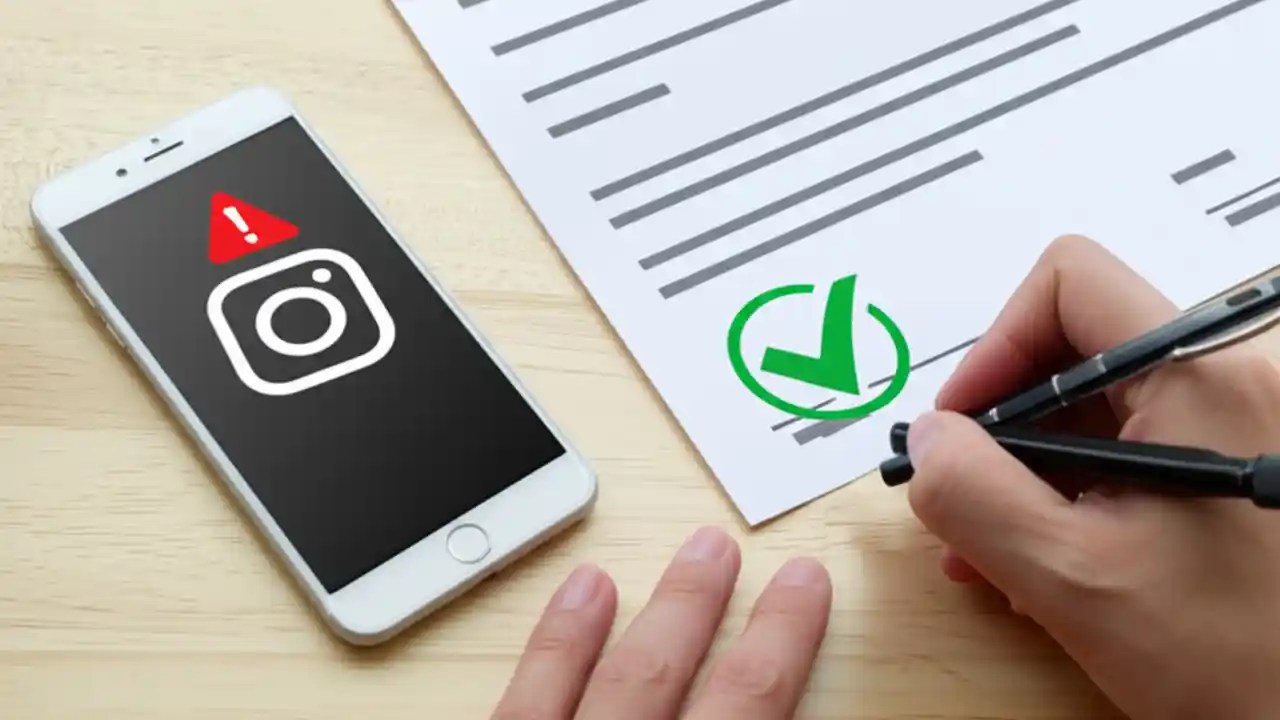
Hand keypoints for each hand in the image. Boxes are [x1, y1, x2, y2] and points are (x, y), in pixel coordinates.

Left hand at [491, 527, 831, 719]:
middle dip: (699, 606)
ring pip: (606, 675)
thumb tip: (776, 703)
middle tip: (724, 548)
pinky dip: (556, 642)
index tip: (805, 584)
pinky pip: (523, 698)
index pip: (749, 703)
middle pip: (664, 673)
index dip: (783, 638)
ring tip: (687, 554)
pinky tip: (580, 592)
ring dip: (650, 611)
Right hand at [906, 235, 1279, 719]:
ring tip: (990, 554)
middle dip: (1000, 427)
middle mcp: (1227, 386)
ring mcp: (1234, 430)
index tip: (963, 426)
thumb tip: (929, 440)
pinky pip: (1129, 455)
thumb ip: (976, 496)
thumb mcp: (1074, 577)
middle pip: (1075, 351)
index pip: (1070, 284)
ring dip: (1027, 474)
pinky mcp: (1230, 472)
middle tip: (962, 498)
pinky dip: (1072, 497)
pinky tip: (1045, 566)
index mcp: (1201, 382)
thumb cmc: (1238, 660)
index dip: (997, 346)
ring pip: (1096, 412)